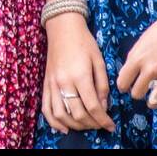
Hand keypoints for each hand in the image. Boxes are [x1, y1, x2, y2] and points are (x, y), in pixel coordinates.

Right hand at [42, 12, 115, 133]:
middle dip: (92, 124)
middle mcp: (64, 82)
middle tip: (101, 125)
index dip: (103, 120)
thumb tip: (103, 107)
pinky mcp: (45, 84)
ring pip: (61, 115)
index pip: (93, 106)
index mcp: (80, 75)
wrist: (62, 28)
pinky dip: (54, 122)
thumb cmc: (84, 42)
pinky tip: (64, 128)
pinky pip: (46, 108)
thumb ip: (102, 86)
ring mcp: (52, 84)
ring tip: (86, 125)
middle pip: (77, 114)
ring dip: (75, 125)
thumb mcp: (99, 61)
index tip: (111, 126)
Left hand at [117, 1, 156, 109]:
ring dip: (152, 102)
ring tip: (153, 99)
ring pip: (154, 101)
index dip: (123, 86)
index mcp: (137, 58)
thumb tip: (131, 73)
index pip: (122, 82)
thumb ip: (136, 58)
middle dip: (137, 93)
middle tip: (141, 90)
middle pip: (137, 94)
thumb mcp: (142, 41)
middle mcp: (151, 69)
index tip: (126, 86)